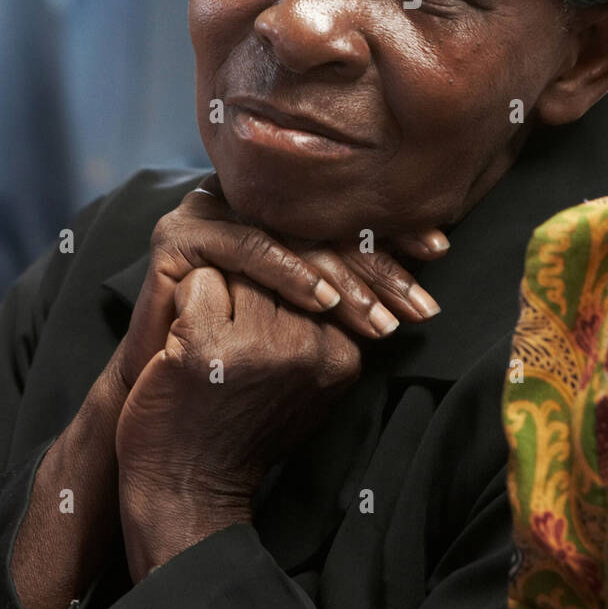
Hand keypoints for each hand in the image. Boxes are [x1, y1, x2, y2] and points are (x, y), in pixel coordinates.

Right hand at [114, 177, 445, 389]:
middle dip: (378, 264)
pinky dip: (292, 275)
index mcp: (268, 206)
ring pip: (290, 234)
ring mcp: (202, 210)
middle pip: (319, 220)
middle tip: (422, 303)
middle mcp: (236, 197)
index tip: (441, 253)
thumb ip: (346, 288)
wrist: (166, 412)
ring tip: (381, 319)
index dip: (391, 230)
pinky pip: (248, 246)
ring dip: (344, 277)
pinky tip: (326, 305)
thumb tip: (426, 269)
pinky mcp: (176, 236)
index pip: (337, 211)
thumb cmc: (240, 369)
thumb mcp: (306, 322)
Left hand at [116, 270, 360, 580]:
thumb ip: (323, 317)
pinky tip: (182, 346)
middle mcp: (309, 345)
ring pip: (238, 260)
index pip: (321, 265)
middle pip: (280, 257)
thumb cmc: (241, 422)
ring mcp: (258, 345)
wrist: (185, 489)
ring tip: (212, 341)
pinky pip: (197, 281)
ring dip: (216, 289)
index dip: (283, 270)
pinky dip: (181, 302)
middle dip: (251, 275)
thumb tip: (326, 242)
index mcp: (343, 351)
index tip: (261, 307)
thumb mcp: (303, 373)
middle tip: (231, 329)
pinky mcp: (206, 345)